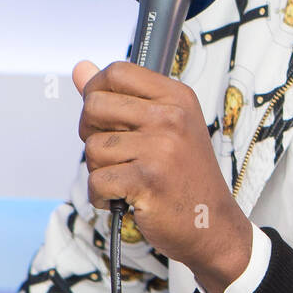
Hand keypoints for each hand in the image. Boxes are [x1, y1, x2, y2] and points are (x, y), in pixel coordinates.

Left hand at [73, 60, 252, 292]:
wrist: (213, 225)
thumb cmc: (185, 176)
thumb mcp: (162, 127)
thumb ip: (119, 96)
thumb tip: (80, 68)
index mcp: (176, 97)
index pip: (117, 72)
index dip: (96, 92)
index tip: (104, 116)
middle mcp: (171, 117)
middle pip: (94, 106)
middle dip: (92, 133)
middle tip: (114, 153)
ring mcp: (161, 148)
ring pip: (93, 148)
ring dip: (100, 170)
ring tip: (127, 179)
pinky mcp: (148, 180)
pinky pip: (97, 181)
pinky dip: (102, 196)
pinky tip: (123, 198)